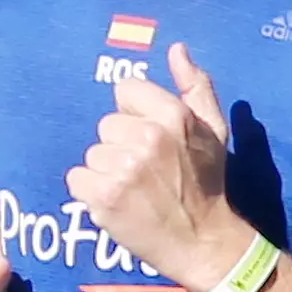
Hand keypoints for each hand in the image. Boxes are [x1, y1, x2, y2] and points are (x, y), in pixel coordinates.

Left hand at [65, 42, 251, 291]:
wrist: (202, 242)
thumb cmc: (207, 184)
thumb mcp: (214, 130)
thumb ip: (195, 86)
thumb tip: (176, 49)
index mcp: (174, 115)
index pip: (125, 90)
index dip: (135, 114)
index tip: (150, 138)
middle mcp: (148, 138)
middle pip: (106, 125)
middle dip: (120, 145)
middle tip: (145, 171)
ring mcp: (123, 169)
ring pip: (92, 154)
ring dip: (106, 171)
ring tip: (134, 189)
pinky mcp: (104, 197)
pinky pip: (77, 180)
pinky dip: (91, 193)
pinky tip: (117, 202)